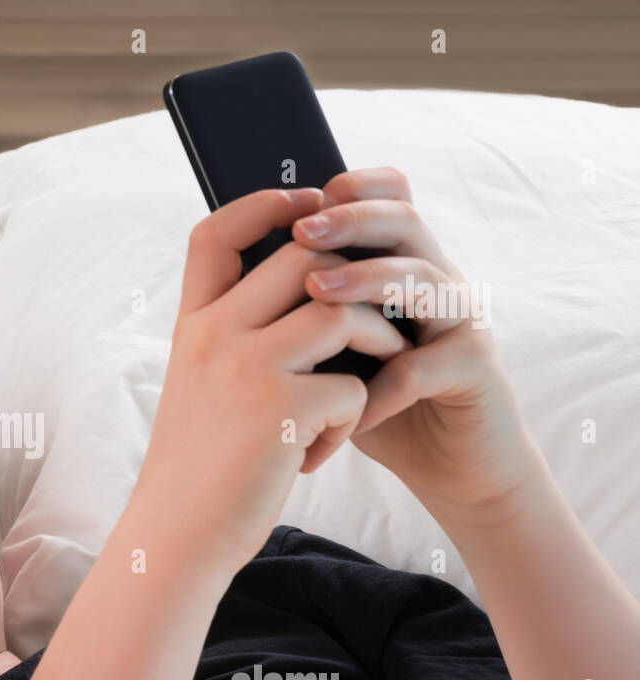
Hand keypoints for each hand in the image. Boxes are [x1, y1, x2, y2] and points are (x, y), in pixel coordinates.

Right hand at [135, 187, 406, 565]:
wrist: (179, 533)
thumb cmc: (197, 462)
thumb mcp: (198, 385)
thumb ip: (232, 335)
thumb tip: (304, 288)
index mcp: (191, 325)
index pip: (214, 233)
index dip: (263, 205)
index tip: (306, 203)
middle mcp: (213, 335)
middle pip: (301, 256)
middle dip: (352, 277)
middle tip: (373, 310)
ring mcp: (247, 369)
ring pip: (341, 311)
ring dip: (373, 342)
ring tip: (368, 377)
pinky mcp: (283, 411)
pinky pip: (352, 383)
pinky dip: (354, 414)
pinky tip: (322, 448)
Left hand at [289, 167, 540, 521]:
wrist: (446, 465)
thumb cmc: (378, 402)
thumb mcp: (332, 350)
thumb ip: (303, 314)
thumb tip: (234, 281)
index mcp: (398, 265)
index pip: (387, 196)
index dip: (350, 186)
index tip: (295, 199)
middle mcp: (434, 281)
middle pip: (404, 221)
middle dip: (351, 220)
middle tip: (301, 232)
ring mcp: (459, 322)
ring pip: (422, 281)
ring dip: (367, 283)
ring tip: (317, 295)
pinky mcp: (474, 370)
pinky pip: (425, 366)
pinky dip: (381, 387)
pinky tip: (346, 408)